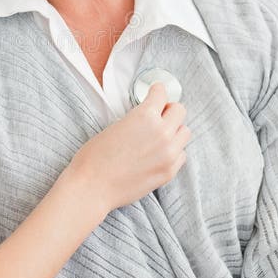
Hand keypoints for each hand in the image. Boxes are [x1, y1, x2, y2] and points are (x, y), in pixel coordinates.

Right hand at [65, 82, 190, 214]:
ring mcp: (169, 154)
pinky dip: (174, 151)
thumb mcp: (116, 125)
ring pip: (185, 132)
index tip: (155, 92)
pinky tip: (159, 153)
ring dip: (174, 130)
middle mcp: (162, 133)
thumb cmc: (95, 156)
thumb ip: (138, 118)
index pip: (161, 94)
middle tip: (158, 114)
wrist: (92, 187)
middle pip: (179, 111)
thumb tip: (149, 114)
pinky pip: (181, 154)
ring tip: (159, 136)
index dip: (156, 91)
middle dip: (169, 110)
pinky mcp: (169, 172)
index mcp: (145, 116)